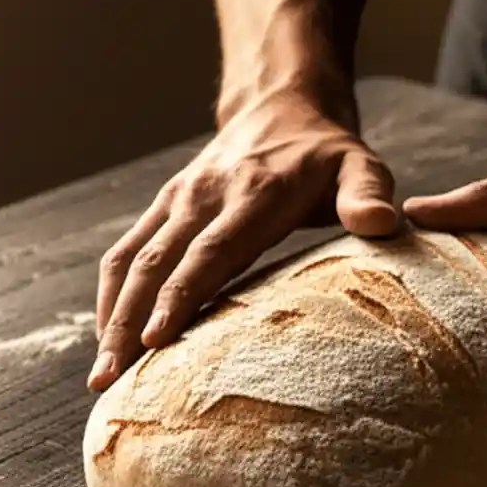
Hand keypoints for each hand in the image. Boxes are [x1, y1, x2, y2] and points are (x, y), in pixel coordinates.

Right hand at [89, 91, 397, 390]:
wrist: (282, 106)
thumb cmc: (327, 154)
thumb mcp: (360, 166)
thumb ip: (369, 195)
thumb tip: (386, 223)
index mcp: (253, 194)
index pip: (211, 252)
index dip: (181, 296)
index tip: (156, 341)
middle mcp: (204, 195)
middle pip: (157, 265)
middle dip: (129, 324)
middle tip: (109, 380)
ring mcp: (177, 199)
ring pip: (130, 260)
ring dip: (111, 317)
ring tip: (100, 376)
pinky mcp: (163, 205)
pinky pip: (124, 251)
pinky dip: (110, 295)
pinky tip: (107, 338)